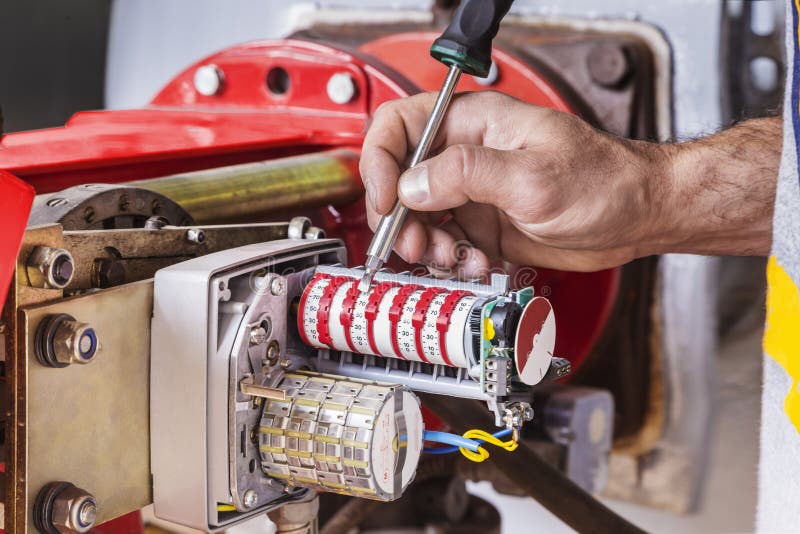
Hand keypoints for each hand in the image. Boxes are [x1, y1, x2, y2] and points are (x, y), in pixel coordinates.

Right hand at [359, 91, 670, 274]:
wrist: (637, 216)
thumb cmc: (605, 182)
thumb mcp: (535, 178)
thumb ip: (468, 175)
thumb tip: (413, 183)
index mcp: (475, 124)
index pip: (399, 126)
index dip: (380, 162)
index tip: (385, 201)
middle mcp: (466, 155)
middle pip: (400, 179)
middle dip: (401, 218)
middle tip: (419, 245)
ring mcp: (472, 192)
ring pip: (418, 217)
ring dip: (427, 246)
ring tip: (456, 258)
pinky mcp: (482, 225)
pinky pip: (445, 244)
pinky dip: (451, 261)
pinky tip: (476, 264)